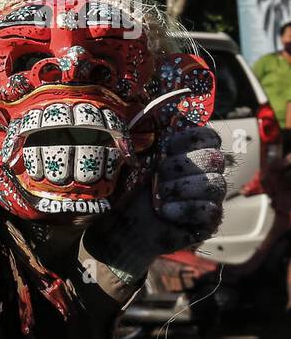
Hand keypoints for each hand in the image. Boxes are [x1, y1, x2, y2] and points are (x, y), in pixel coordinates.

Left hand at [83, 125, 226, 284]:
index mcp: (192, 153)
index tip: (166, 147)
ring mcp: (211, 197)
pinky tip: (166, 211)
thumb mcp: (135, 159)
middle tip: (157, 176)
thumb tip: (170, 112)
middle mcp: (207, 172)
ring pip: (215, 184)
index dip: (190, 139)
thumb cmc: (129, 190)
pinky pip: (211, 209)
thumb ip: (150, 136)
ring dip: (181, 188)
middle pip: (214, 158)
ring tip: (158, 196)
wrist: (122, 226)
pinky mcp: (210, 220)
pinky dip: (185, 208)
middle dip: (180, 166)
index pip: (210, 136)